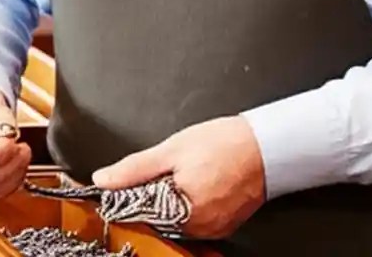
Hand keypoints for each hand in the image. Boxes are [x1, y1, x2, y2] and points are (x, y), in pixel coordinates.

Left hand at [92, 116, 266, 238]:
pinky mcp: (224, 225)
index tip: (132, 179)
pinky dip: (191, 203)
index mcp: (182, 211)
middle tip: (169, 168)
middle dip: (155, 195)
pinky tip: (199, 182)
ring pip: (176, 219)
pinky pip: (196, 219)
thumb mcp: (171, 150)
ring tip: (188, 173)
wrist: (268, 145)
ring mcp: (214, 229)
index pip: (139, 214)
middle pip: (158, 218)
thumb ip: (134, 169)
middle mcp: (199, 228)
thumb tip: (103, 180)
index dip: (132, 194)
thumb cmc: (224, 143)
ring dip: (173, 200)